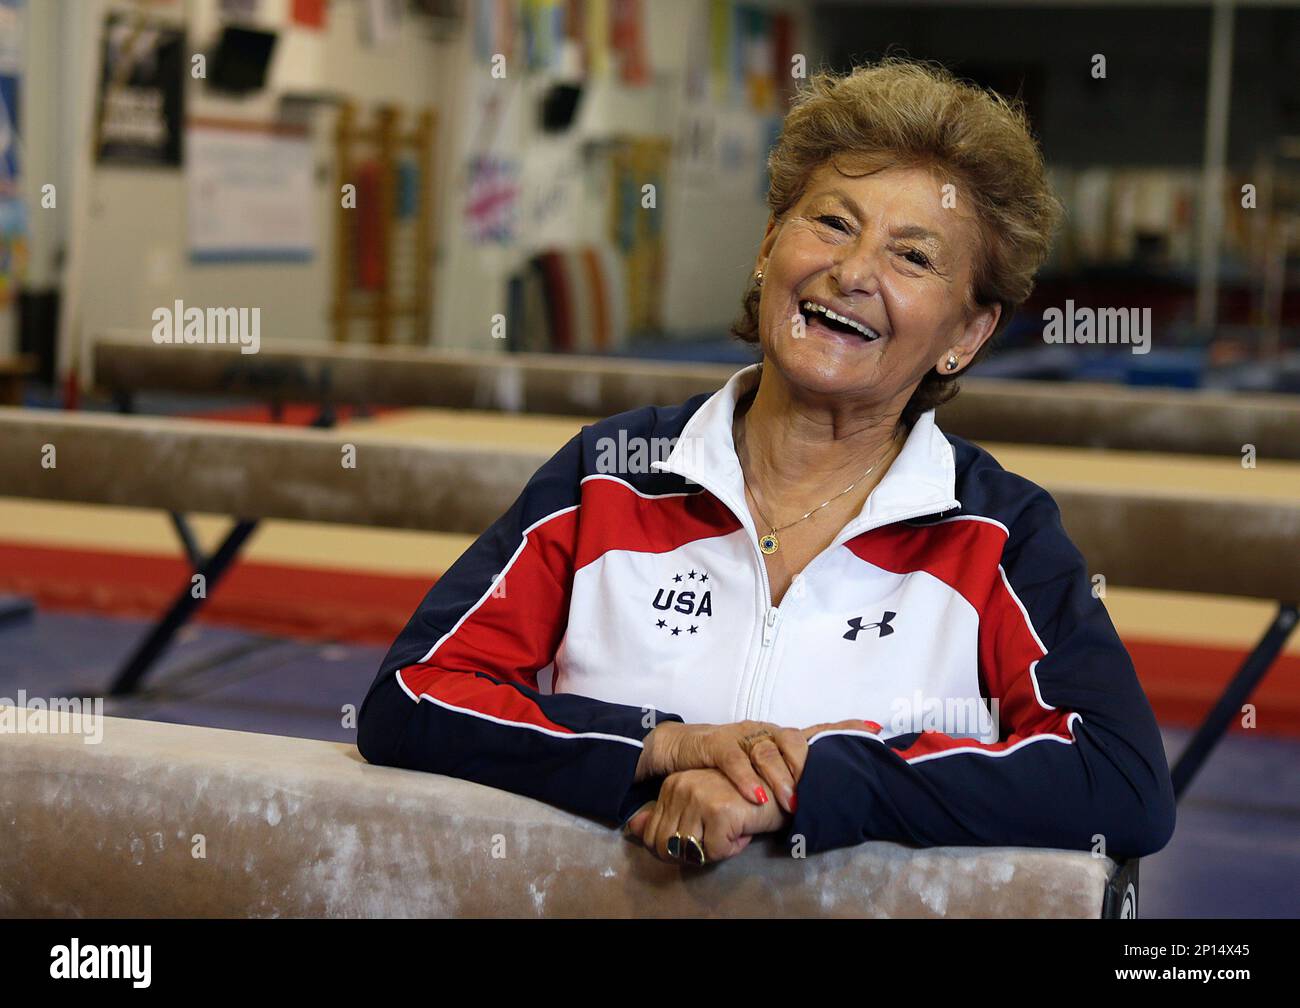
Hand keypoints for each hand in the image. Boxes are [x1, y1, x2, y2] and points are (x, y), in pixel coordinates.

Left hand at [624, 768, 788, 865]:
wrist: (784, 785)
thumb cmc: (744, 799)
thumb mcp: (700, 807)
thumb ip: (664, 817)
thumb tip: (633, 828)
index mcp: (673, 785)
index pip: (653, 836)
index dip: (678, 849)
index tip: (704, 838)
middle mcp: (680, 787)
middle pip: (667, 847)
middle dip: (695, 852)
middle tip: (719, 836)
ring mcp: (697, 796)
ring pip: (690, 851)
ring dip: (716, 849)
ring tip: (733, 828)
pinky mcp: (717, 809)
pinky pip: (715, 852)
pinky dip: (732, 848)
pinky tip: (744, 827)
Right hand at [637, 718, 880, 812]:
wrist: (678, 747)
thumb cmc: (724, 763)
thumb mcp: (758, 769)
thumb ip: (784, 779)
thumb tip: (818, 799)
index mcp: (777, 736)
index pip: (813, 730)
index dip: (842, 729)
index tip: (870, 733)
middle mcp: (762, 731)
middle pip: (791, 740)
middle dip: (806, 766)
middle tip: (815, 793)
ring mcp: (739, 735)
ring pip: (765, 750)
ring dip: (780, 777)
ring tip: (790, 802)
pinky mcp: (715, 743)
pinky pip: (733, 758)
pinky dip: (745, 778)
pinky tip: (755, 796)